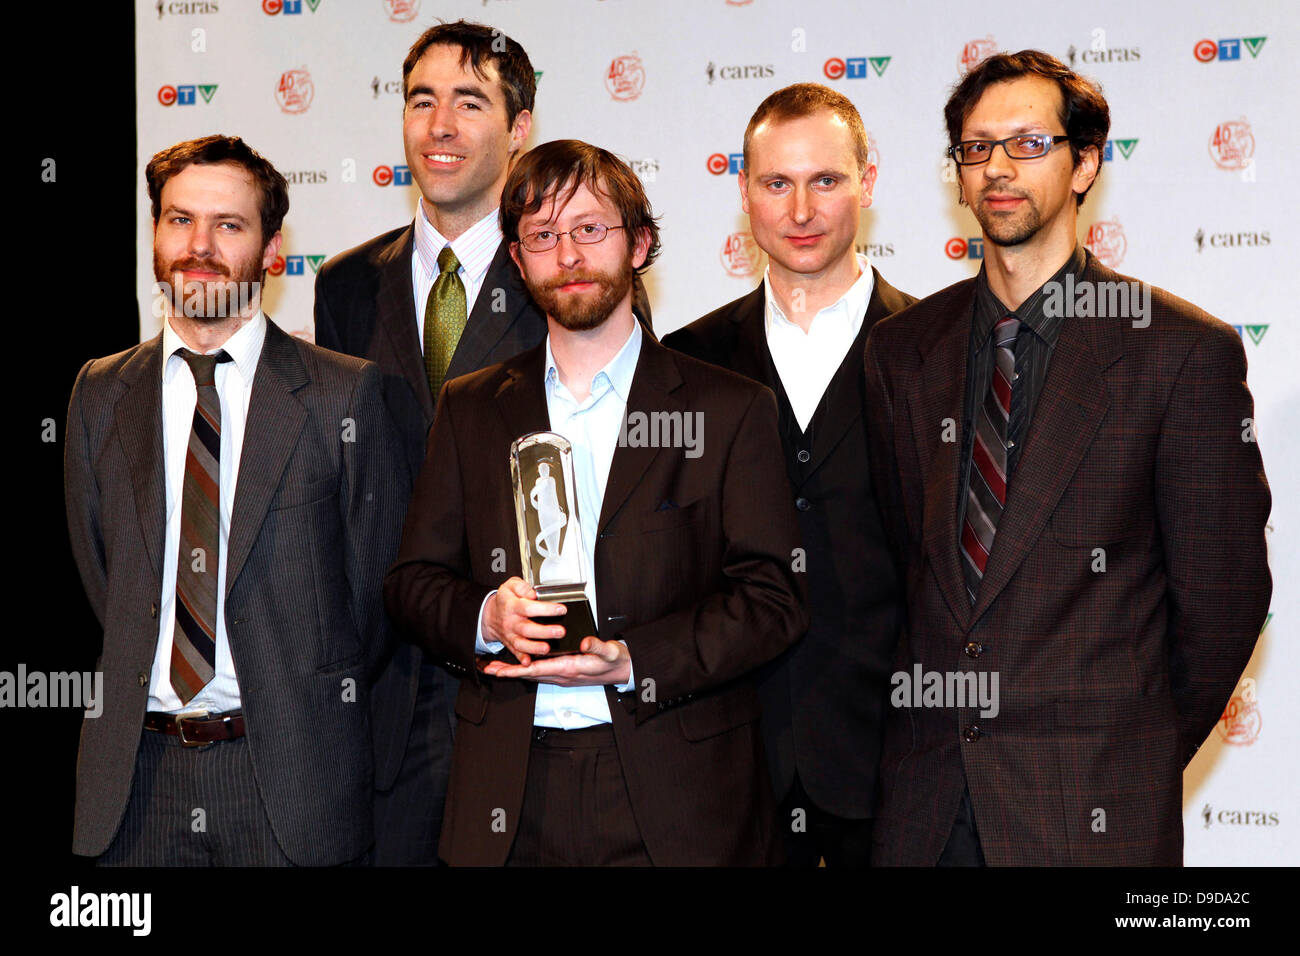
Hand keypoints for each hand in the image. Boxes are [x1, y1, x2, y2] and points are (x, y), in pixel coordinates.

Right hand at [481, 576, 565, 666]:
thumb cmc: (506, 600)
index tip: (561, 609)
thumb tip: (532, 593)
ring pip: (521, 644)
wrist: (491, 615)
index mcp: (512, 606)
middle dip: (544, 632)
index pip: (528, 607)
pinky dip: (521, 658)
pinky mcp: (511, 645)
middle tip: (560, 632)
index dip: (545, 609)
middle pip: (527, 628)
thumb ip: (521, 586)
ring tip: (547, 648)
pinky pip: (515, 653)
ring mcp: (511, 635)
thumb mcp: (510, 586)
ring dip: (534, 648)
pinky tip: (529, 662)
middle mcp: (511, 622)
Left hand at [482, 636, 630, 686]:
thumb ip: (597, 647)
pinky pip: (541, 672)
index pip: (538, 670)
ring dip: (515, 671)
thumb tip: (586, 642)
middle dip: (508, 672)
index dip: (517, 670)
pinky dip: (526, 670)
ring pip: (533, 674)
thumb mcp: (609, 652)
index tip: (500, 671)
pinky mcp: (565, 672)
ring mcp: (563, 675)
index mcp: (570, 668)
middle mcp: (562, 674)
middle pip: (529, 675)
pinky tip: (521, 665)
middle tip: (489, 669)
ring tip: (497, 668)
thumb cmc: (615, 661)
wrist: (624, 670)